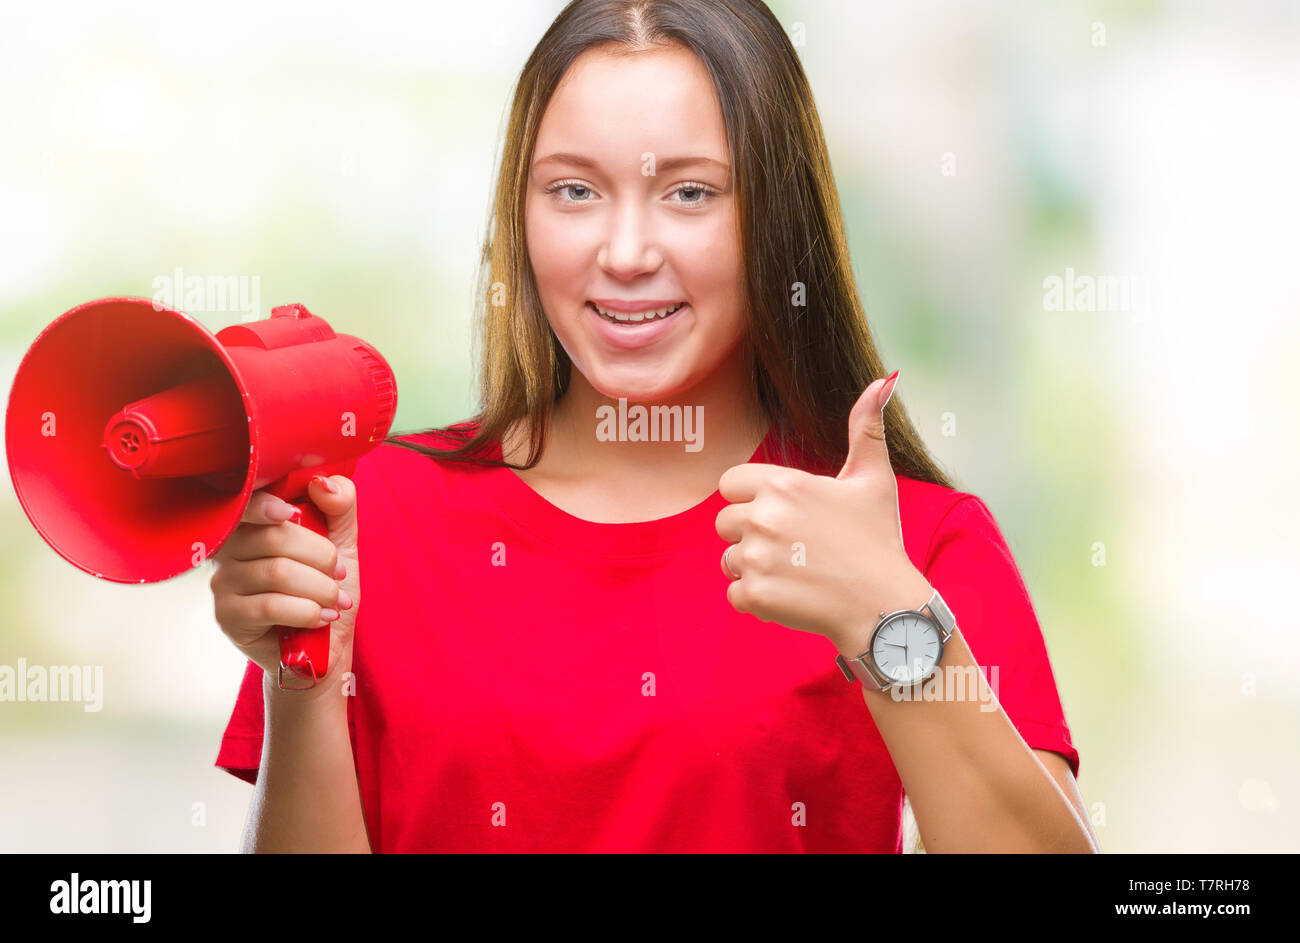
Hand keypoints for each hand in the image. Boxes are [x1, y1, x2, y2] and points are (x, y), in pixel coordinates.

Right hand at [210, 475, 360, 695]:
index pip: (245, 503)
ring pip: (276, 573)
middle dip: (320, 557)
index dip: (265, 505)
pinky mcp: (227, 617)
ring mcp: (223, 583)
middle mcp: (229, 550)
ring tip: (337, 600)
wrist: (323, 645)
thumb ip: (338, 507)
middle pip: (273, 539)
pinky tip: (321, 617)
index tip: (291, 513)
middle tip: (340, 575)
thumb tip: (322, 483)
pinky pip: (269, 606)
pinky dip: (306, 610)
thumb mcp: (342, 543)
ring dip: (320, 588)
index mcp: (252, 524)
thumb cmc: (326, 589)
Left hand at [714, 372, 932, 653]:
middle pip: (725, 522)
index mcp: (784, 485)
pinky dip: (757, 599)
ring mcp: (756, 557)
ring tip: (796, 572)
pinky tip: (792, 595)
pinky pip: (735, 593)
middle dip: (750, 534)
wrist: (886, 608)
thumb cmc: (879, 541)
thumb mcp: (874, 480)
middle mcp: (764, 517)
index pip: (729, 484)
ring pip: (728, 559)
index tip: (781, 513)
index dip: (750, 498)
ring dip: (753, 568)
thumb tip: (884, 379)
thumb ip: (866, 428)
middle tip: (794, 547)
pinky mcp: (755, 594)